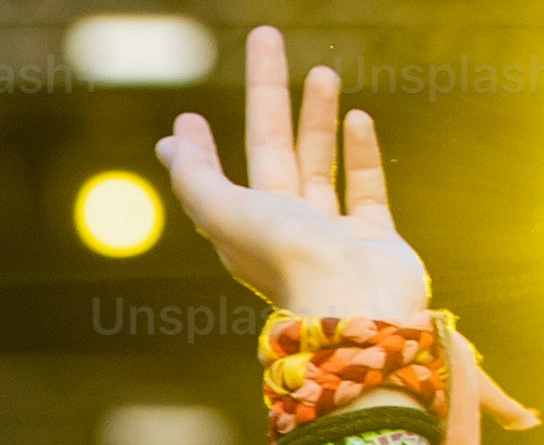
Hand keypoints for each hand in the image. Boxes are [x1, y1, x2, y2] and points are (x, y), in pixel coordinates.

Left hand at [157, 28, 430, 323]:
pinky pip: (364, 186)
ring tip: (322, 72)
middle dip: (268, 95)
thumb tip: (170, 143)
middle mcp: (283, 230)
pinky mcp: (373, 237)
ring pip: (317, 163)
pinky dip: (360, 151)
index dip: (199, 149)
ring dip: (316, 117)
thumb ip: (196, 178)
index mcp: (243, 229)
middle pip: (272, 150)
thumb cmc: (289, 259)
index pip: (215, 176)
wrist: (356, 305)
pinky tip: (358, 117)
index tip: (188, 118)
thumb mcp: (227, 214)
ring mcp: (329, 234)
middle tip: (267, 39)